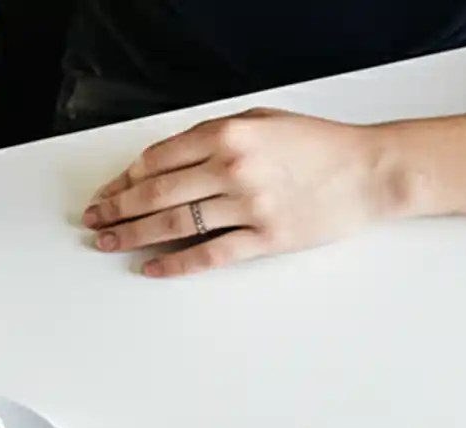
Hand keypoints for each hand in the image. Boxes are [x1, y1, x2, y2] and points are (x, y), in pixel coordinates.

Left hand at [84, 108, 465, 277]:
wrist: (370, 172)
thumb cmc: (321, 145)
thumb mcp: (264, 121)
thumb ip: (217, 135)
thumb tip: (170, 161)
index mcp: (228, 135)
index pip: (158, 158)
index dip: (127, 177)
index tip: (111, 189)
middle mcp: (232, 169)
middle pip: (157, 193)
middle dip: (118, 207)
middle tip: (95, 219)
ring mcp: (249, 207)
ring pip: (175, 224)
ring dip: (134, 235)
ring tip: (109, 242)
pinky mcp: (266, 238)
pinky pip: (210, 254)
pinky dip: (176, 264)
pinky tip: (153, 268)